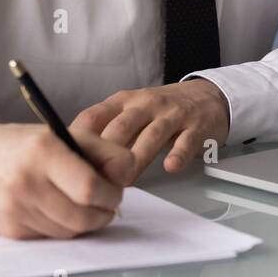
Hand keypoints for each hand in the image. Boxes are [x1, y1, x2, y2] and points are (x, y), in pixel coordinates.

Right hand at [0, 120, 133, 239]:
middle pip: (84, 215)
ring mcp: (16, 209)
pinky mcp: (9, 230)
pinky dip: (61, 227)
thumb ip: (101, 151)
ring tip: (82, 205)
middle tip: (105, 202)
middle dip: (104, 212)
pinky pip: (50, 237)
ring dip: (85, 222)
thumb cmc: (20, 146)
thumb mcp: (61, 134)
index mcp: (44, 150)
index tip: (114, 190)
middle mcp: (27, 181)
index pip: (91, 187)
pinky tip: (56, 210)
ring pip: (70, 231)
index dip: (111, 194)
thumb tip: (127, 175)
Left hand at [71, 78, 229, 183]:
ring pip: (152, 135)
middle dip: (106, 153)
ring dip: (137, 158)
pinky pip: (186, 141)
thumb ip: (107, 129)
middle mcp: (146, 104)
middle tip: (96, 178)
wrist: (207, 95)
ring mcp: (172, 114)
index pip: (95, 115)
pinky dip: (178, 154)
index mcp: (125, 101)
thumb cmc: (162, 109)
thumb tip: (76, 158)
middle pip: (122, 126)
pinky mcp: (196, 127)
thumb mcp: (130, 110)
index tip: (70, 161)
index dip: (81, 139)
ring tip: (125, 180)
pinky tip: (170, 166)